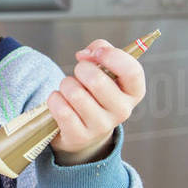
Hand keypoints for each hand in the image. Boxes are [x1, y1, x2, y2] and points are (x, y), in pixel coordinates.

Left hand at [46, 38, 145, 165]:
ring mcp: (101, 126)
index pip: (132, 71)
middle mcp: (122, 111)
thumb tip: (84, 54)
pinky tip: (60, 102)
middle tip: (79, 75)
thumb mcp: (103, 69)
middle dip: (81, 70)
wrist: (83, 130)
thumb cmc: (94, 91)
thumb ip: (100, 50)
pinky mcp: (80, 136)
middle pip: (97, 80)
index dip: (112, 56)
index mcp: (133, 92)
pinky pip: (61, 109)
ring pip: (75, 93)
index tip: (97, 53)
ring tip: (69, 90)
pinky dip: (55, 99)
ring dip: (66, 85)